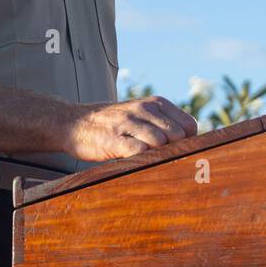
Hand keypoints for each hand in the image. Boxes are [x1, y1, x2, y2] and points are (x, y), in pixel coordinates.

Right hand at [63, 96, 198, 161]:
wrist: (72, 122)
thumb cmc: (113, 123)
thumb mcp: (139, 113)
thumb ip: (163, 123)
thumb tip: (193, 146)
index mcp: (155, 103)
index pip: (190, 125)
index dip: (187, 142)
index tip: (178, 152)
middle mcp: (143, 109)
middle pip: (178, 136)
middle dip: (173, 151)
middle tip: (161, 160)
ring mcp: (128, 123)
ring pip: (161, 143)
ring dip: (157, 156)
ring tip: (146, 161)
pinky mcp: (113, 140)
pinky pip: (139, 152)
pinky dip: (142, 161)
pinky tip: (134, 163)